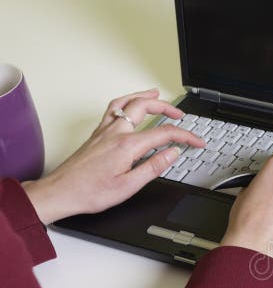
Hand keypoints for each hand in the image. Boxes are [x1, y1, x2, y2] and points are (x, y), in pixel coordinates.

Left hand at [21, 89, 204, 224]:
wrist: (61, 192)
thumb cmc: (90, 192)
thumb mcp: (129, 186)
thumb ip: (154, 167)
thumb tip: (172, 153)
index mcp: (127, 145)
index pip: (164, 134)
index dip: (185, 136)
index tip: (196, 142)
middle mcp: (115, 132)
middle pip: (144, 107)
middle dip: (166, 107)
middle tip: (180, 114)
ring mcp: (104, 131)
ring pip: (126, 102)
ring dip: (144, 96)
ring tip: (156, 94)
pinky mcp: (96, 134)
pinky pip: (112, 108)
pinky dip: (125, 101)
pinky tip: (129, 104)